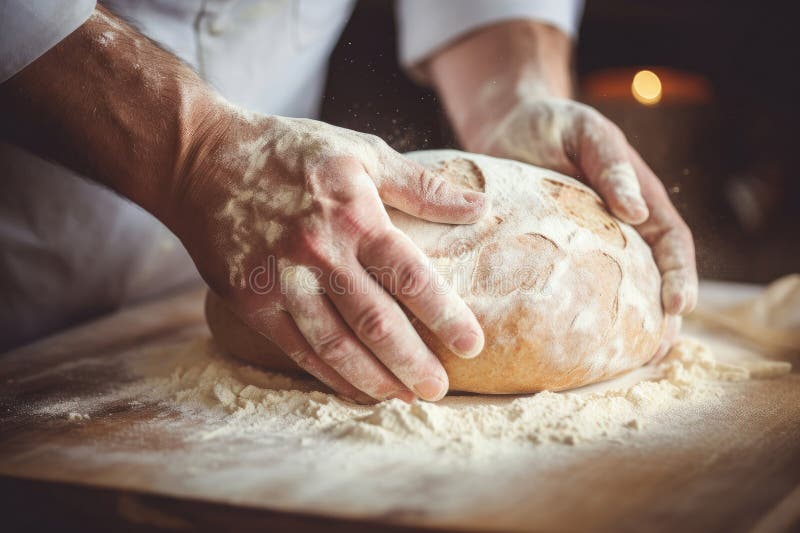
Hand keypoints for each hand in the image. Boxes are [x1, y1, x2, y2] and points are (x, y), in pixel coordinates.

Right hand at [173, 114, 487, 402]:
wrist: (202, 161)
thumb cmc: (291, 154)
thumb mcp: (362, 153)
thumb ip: (422, 187)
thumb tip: (479, 207)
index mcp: (354, 215)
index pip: (410, 276)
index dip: (444, 316)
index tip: (472, 345)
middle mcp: (319, 253)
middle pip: (375, 321)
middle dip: (412, 362)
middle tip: (439, 390)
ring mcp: (281, 281)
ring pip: (335, 344)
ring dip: (374, 378)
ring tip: (405, 398)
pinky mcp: (250, 302)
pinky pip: (297, 349)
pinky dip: (330, 375)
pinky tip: (357, 390)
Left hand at [464, 97, 696, 360]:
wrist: (506, 127)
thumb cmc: (550, 125)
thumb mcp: (584, 131)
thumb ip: (610, 164)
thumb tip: (637, 210)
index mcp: (638, 198)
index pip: (671, 241)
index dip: (680, 275)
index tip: (678, 307)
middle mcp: (618, 226)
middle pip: (650, 276)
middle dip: (659, 315)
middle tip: (655, 352)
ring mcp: (587, 242)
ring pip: (614, 288)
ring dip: (624, 324)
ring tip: (623, 361)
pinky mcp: (554, 252)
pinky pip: (571, 286)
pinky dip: (579, 313)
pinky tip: (571, 342)